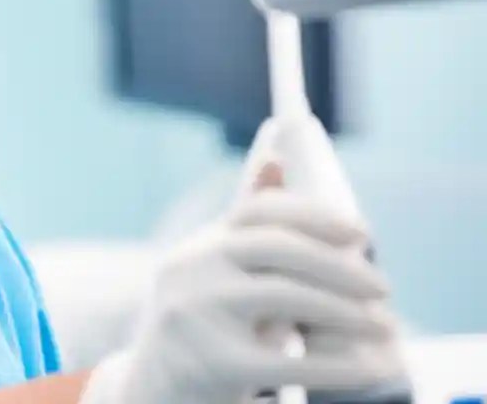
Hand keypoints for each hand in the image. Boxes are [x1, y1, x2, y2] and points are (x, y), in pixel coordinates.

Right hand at [79, 187, 402, 403]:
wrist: (153, 394)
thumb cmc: (198, 328)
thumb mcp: (216, 271)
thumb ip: (246, 221)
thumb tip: (274, 155)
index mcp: (197, 247)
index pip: (259, 211)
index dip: (315, 216)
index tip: (359, 233)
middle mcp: (192, 270)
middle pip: (279, 247)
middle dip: (341, 265)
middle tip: (382, 287)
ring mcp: (199, 315)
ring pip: (291, 296)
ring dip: (349, 312)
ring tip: (383, 328)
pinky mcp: (215, 364)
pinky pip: (293, 360)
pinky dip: (340, 365)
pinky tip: (368, 368)